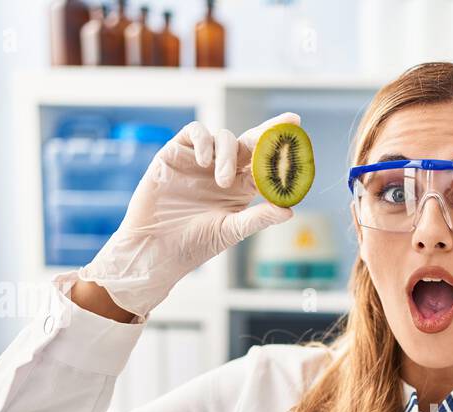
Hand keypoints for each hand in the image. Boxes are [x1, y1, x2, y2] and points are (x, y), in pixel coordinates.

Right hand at [78, 114, 300, 317]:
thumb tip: (289, 210)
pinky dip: (204, 141)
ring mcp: (200, 161)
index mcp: (241, 188)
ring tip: (223, 181)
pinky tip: (205, 161)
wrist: (155, 247)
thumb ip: (258, 217)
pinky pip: (195, 133)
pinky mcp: (176, 153)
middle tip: (287, 123)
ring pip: (224, 138)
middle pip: (250, 142)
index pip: (265, 163)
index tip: (297, 130)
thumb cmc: (194, 244)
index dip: (280, 147)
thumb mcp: (230, 231)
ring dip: (229, 153)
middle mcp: (223, 170)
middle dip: (268, 130)